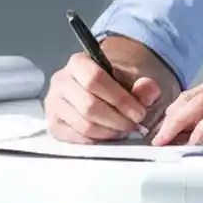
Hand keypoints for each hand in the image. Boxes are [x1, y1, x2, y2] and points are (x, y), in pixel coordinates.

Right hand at [44, 51, 162, 143]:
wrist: (96, 87)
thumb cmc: (113, 82)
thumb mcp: (131, 78)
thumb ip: (143, 86)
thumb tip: (148, 92)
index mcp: (78, 62)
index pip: (95, 79)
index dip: (120, 99)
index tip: (139, 112)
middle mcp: (60, 81)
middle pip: (89, 106)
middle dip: (117, 119)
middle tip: (133, 125)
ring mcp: (53, 104)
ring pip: (84, 125)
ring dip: (109, 132)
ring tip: (123, 129)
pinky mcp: (54, 124)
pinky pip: (77, 139)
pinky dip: (98, 140)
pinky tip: (109, 134)